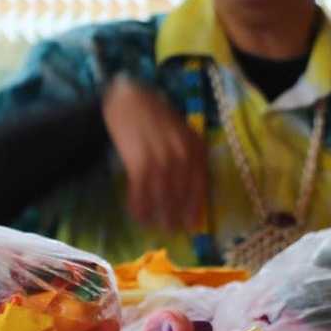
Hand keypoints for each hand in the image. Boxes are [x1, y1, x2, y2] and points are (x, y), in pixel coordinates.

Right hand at [101, 76, 208, 230]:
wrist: (130, 98)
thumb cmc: (157, 118)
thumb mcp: (182, 134)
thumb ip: (188, 157)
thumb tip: (189, 191)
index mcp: (196, 147)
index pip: (199, 184)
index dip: (195, 207)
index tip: (192, 225)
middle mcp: (182, 153)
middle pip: (181, 192)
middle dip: (176, 214)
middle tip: (172, 231)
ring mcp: (161, 157)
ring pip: (161, 194)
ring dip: (158, 214)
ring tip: (155, 227)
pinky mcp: (139, 159)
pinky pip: (141, 189)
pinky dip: (139, 204)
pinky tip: (138, 215)